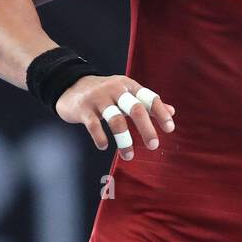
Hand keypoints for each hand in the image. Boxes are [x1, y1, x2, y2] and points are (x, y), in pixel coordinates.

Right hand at [55, 75, 176, 159]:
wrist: (69, 85)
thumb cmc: (105, 93)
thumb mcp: (127, 94)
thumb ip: (148, 103)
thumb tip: (172, 111)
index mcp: (129, 86)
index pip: (149, 98)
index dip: (161, 113)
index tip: (170, 129)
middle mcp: (115, 89)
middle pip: (136, 109)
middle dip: (146, 128)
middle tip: (154, 145)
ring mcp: (98, 98)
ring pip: (115, 119)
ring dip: (124, 140)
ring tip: (129, 156)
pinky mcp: (83, 108)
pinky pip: (94, 125)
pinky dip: (100, 138)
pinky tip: (104, 147)